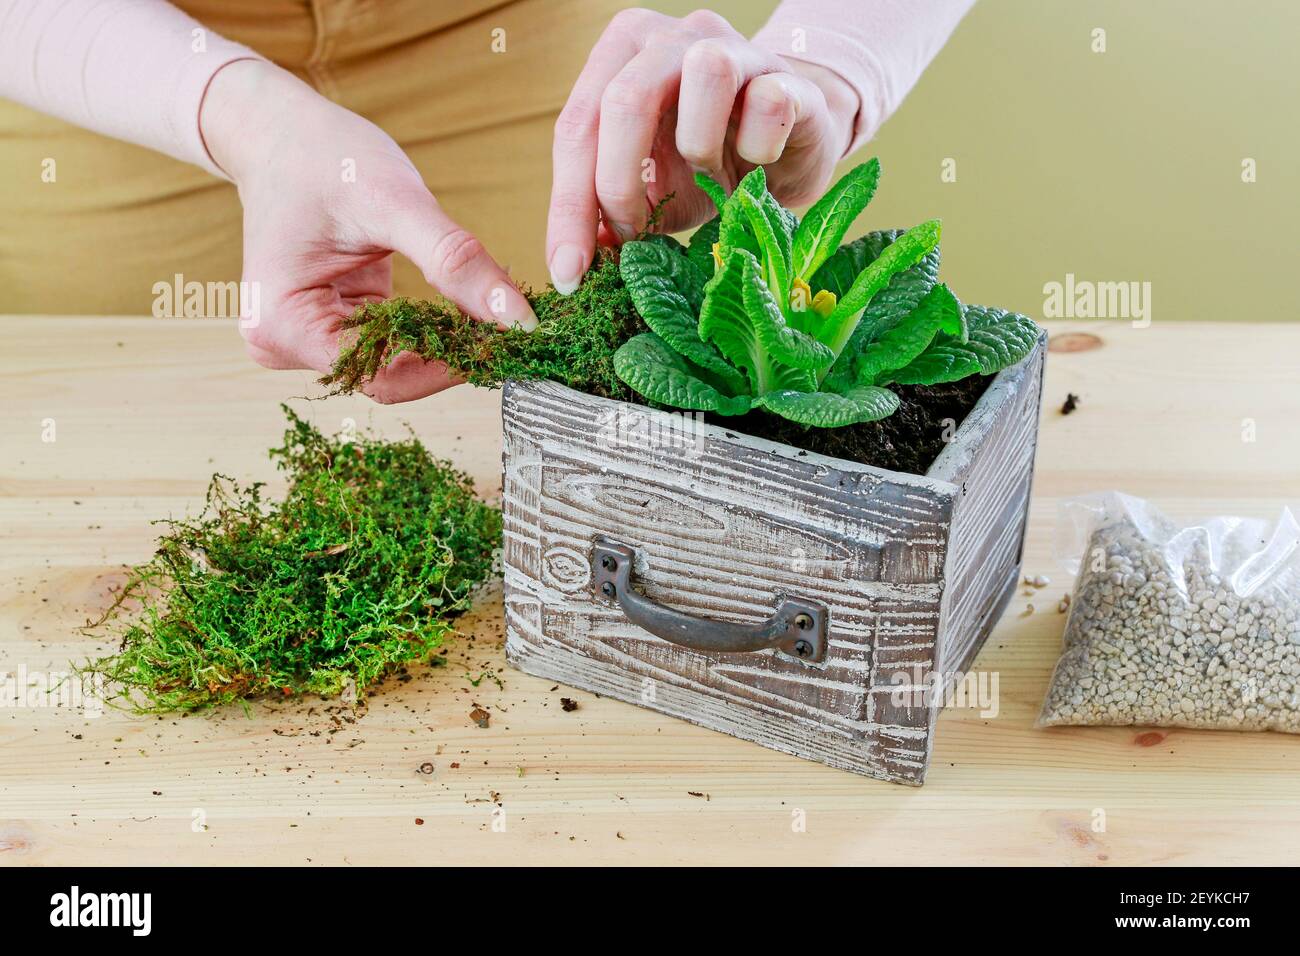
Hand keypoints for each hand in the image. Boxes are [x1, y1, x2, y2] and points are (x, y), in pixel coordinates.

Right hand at [201, 60, 536, 402]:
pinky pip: (393, 343)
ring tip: (496, 313)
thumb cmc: (322, 156)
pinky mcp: (332, 325)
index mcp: (283, 326)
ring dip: (447, 343)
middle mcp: (286, 344)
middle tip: (514, 328)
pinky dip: (433, 328)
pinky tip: (469, 307)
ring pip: (396, 364)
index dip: (448, 367)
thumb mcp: (395, 202)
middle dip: (451, 354)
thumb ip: (455, 261)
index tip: (506, 342)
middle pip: (389, 377)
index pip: (383, 377)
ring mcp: (307, 339)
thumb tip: (519, 318)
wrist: (282, 132)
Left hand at [546, 8, 858, 293]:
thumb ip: (611, 213)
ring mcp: (734, 47)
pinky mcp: (789, 76)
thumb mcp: (652, 191)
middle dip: (618, 184)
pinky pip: (769, 103)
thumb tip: (573, 263)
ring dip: (699, 147)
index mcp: (622, 56)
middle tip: (632, 237)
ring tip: (709, 175)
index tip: (570, 272)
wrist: (790, 150)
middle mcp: (671, 37)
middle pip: (625, 99)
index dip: (569, 206)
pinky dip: (758, 150)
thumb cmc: (710, 165)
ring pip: (705, 75)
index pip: (577, 127)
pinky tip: (757, 161)